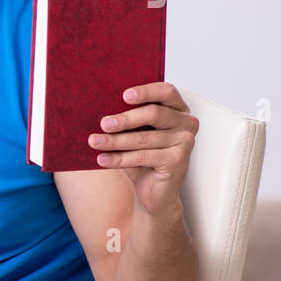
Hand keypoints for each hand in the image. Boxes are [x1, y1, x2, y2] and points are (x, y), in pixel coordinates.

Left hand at [88, 81, 198, 216]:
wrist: (153, 189)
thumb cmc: (142, 156)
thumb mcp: (134, 134)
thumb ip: (127, 120)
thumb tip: (102, 112)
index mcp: (177, 108)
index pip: (166, 91)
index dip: (146, 91)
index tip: (124, 96)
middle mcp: (186, 122)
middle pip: (154, 114)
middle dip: (125, 119)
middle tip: (103, 124)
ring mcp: (185, 141)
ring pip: (144, 138)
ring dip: (115, 141)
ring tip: (93, 141)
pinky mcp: (179, 160)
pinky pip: (143, 157)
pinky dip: (119, 159)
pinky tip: (102, 159)